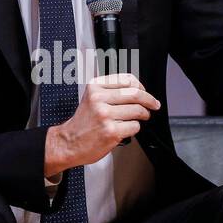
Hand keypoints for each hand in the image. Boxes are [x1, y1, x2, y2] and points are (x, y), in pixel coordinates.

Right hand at [44, 72, 159, 175]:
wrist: (69, 143)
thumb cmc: (82, 123)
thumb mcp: (91, 98)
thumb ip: (111, 91)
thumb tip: (138, 89)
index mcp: (95, 87)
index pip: (127, 79)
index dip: (140, 86)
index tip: (145, 92)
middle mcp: (99, 99)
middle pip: (136, 94)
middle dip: (149, 100)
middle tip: (154, 105)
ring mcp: (105, 115)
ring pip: (137, 110)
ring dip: (143, 115)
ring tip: (140, 118)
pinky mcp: (111, 131)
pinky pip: (134, 126)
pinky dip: (134, 128)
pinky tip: (126, 129)